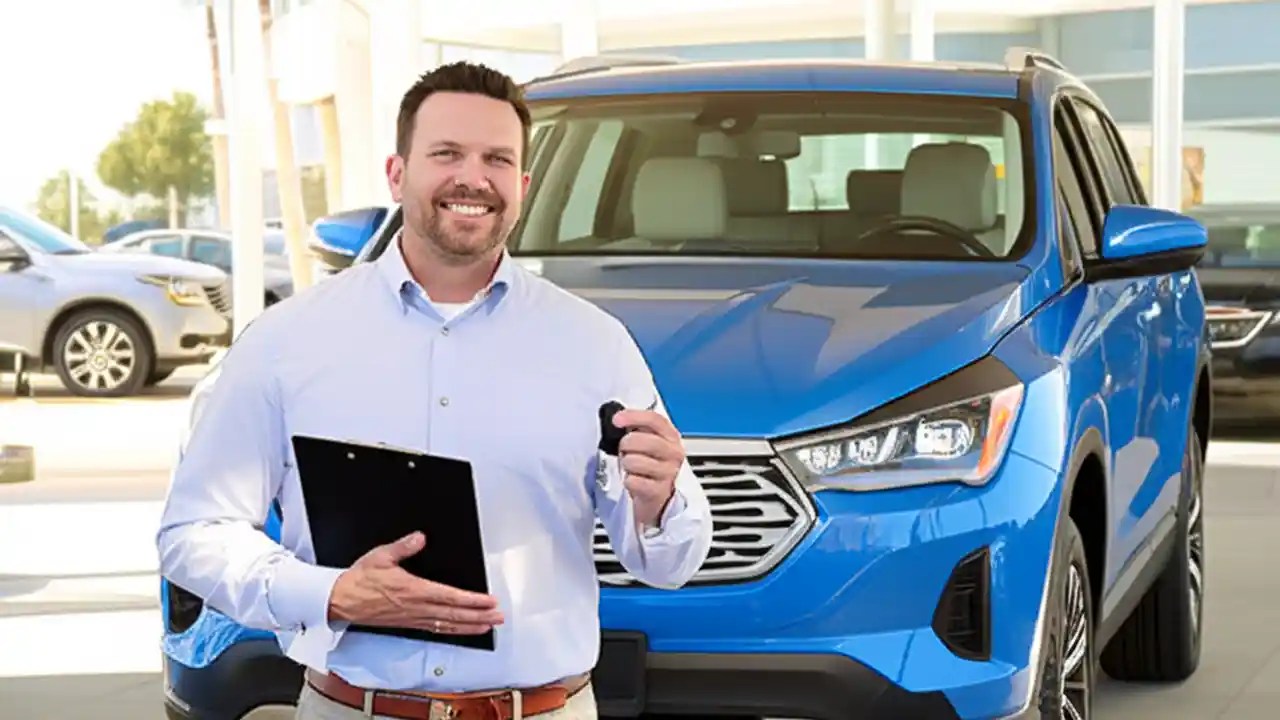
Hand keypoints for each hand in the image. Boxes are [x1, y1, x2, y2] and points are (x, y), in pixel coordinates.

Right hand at [327, 531, 502, 635]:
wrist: (341, 600)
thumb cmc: (359, 579)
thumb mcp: (381, 556)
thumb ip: (403, 546)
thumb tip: (420, 537)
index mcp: (412, 590)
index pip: (449, 597)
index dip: (472, 601)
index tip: (489, 601)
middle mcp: (416, 607)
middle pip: (454, 614)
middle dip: (479, 616)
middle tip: (498, 616)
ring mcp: (413, 618)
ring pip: (447, 625)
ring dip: (470, 626)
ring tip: (488, 625)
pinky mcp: (408, 623)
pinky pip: (435, 629)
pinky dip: (452, 630)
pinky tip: (463, 630)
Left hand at [613, 409, 683, 526]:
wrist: (656, 497)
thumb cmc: (649, 466)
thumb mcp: (648, 443)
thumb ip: (637, 428)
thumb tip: (619, 418)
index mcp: (671, 437)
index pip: (654, 420)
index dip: (633, 417)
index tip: (617, 420)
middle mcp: (673, 453)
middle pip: (644, 440)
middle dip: (626, 444)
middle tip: (624, 450)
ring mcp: (668, 473)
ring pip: (635, 461)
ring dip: (626, 464)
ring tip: (630, 467)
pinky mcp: (659, 491)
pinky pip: (633, 481)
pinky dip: (628, 481)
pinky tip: (634, 480)